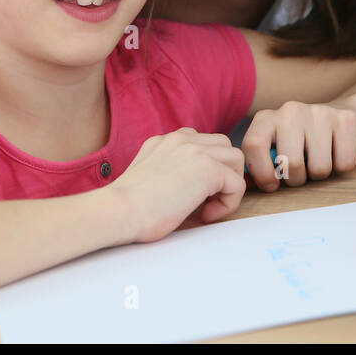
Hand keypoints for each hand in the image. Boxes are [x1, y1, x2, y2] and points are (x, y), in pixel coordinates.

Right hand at [110, 128, 246, 241]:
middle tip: (206, 201)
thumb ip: (168, 171)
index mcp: (166, 140)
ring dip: (229, 185)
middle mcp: (181, 139)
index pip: (202, 143)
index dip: (207, 169)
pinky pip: (237, 184)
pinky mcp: (208, 169)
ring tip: (208, 207)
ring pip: (236, 159)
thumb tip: (189, 187)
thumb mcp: (147, 177)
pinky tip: (205, 216)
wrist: (118, 210)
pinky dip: (228, 204)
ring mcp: (196, 150)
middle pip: (224, 146)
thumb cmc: (126, 206)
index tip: (193, 195)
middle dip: (223, 172)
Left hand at [243, 99, 355, 190]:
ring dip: (321, 174)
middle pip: (291, 163)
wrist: (343, 116)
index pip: (254, 145)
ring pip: (319, 167)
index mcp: (267, 118)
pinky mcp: (346, 120)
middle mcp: (291, 111)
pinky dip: (342, 167)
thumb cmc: (303, 142)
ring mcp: (320, 113)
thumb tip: (245, 183)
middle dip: (298, 179)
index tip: (273, 184)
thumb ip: (259, 164)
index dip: (262, 172)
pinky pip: (344, 163)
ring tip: (321, 159)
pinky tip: (338, 152)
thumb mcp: (276, 148)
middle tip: (302, 171)